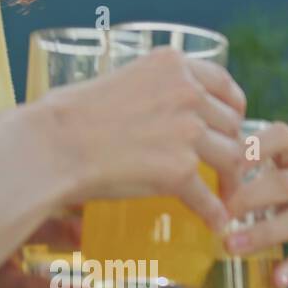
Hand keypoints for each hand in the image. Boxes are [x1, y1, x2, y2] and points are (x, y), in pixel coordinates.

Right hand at [35, 47, 248, 233]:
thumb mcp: (118, 80)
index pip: (223, 84)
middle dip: (232, 147)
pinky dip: (214, 212)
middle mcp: (187, 93)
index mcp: (173, 66)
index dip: (234, 108)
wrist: (53, 146)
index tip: (232, 124)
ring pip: (231, 158)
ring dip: (231, 181)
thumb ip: (150, 91)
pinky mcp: (179, 171)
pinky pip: (208, 197)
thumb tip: (156, 112)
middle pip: (232, 124)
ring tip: (226, 197)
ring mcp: (187, 132)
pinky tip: (215, 222)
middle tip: (225, 168)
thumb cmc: (69, 116)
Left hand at [223, 122, 287, 287]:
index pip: (281, 137)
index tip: (226, 162)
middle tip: (220, 214)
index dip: (254, 146)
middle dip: (249, 198)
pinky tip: (276, 280)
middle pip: (285, 183)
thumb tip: (191, 182)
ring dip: (263, 234)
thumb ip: (254, 178)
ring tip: (231, 247)